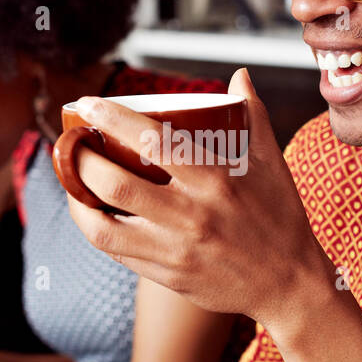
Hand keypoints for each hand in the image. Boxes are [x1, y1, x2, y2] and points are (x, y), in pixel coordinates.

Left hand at [64, 68, 332, 328]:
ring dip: (77, 200)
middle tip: (71, 142)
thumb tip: (239, 76)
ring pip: (104, 227)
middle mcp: (193, 215)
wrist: (290, 285)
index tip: (86, 104)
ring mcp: (177, 250)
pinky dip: (95, 229)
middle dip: (80, 160)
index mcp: (216, 179)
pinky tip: (90, 212)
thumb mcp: (273, 163)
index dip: (110, 118)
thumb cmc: (281, 219)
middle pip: (116, 185)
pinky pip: (117, 252)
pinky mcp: (168, 276)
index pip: (151, 141)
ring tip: (71, 180)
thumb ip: (254, 115)